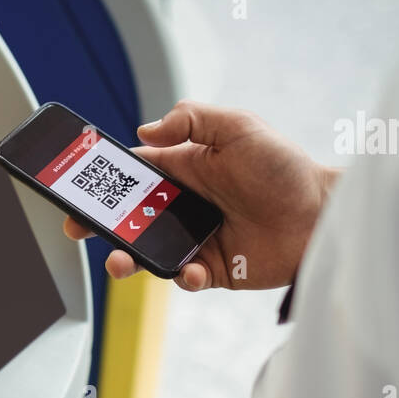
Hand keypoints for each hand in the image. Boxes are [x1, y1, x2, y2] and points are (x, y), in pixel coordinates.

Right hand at [64, 100, 338, 290]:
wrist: (324, 216)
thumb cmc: (286, 169)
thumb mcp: (239, 127)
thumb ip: (192, 119)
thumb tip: (145, 131)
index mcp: (183, 169)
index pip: (131, 174)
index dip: (100, 179)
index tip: (74, 185)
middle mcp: (183, 205)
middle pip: (127, 216)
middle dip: (98, 224)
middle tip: (77, 228)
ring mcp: (194, 239)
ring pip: (146, 252)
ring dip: (126, 258)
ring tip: (120, 262)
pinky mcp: (212, 269)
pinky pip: (181, 277)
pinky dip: (179, 277)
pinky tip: (191, 271)